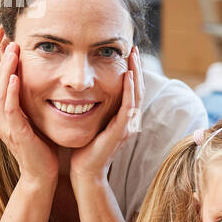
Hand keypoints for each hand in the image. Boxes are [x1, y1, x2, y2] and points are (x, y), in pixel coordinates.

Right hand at [0, 40, 57, 182]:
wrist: (42, 176)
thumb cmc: (43, 149)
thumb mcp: (38, 120)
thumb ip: (35, 104)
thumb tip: (47, 85)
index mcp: (7, 113)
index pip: (3, 80)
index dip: (3, 60)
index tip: (7, 38)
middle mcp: (1, 117)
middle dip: (2, 59)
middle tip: (8, 37)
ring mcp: (5, 125)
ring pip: (1, 91)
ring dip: (7, 70)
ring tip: (12, 51)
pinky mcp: (15, 133)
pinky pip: (10, 109)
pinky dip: (12, 92)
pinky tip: (16, 77)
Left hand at [70, 45, 143, 184]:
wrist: (86, 173)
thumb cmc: (85, 151)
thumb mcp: (91, 124)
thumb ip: (93, 110)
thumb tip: (83, 93)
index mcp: (122, 118)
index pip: (131, 90)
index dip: (132, 71)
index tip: (127, 54)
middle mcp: (129, 120)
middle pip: (138, 88)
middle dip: (137, 67)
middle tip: (134, 48)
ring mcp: (127, 126)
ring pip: (136, 94)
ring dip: (136, 73)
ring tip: (133, 56)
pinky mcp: (121, 131)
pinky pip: (129, 107)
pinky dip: (129, 90)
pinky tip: (127, 75)